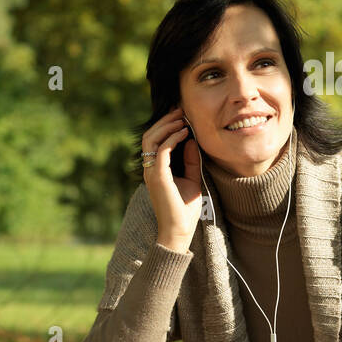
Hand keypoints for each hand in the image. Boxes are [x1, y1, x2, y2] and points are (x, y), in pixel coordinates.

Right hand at [142, 105, 202, 246]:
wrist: (179, 231)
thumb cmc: (184, 209)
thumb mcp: (191, 178)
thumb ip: (191, 160)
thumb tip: (191, 140)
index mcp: (155, 169)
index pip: (155, 141)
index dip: (165, 125)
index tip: (180, 115)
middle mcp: (149, 169)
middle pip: (149, 136)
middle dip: (165, 121)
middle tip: (180, 110)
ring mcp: (151, 172)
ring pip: (150, 139)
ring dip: (166, 126)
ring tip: (181, 118)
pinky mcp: (157, 176)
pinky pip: (161, 150)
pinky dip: (171, 138)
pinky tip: (184, 133)